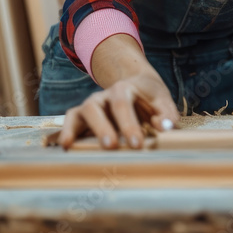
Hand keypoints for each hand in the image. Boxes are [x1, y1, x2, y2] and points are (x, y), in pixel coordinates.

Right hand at [57, 35, 180, 149]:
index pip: (123, 104)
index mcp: (124, 88)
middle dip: (102, 128)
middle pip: (96, 108)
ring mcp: (91, 105)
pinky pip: (70, 121)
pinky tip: (65, 147)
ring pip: (78, 113)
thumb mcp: (163, 101)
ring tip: (74, 147)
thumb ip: (166, 115)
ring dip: (76, 130)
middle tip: (111, 146)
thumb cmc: (150, 98)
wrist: (138, 86)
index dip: (128, 124)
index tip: (137, 144)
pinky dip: (66, 132)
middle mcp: (103, 96)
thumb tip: (165, 128)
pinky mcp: (82, 116)